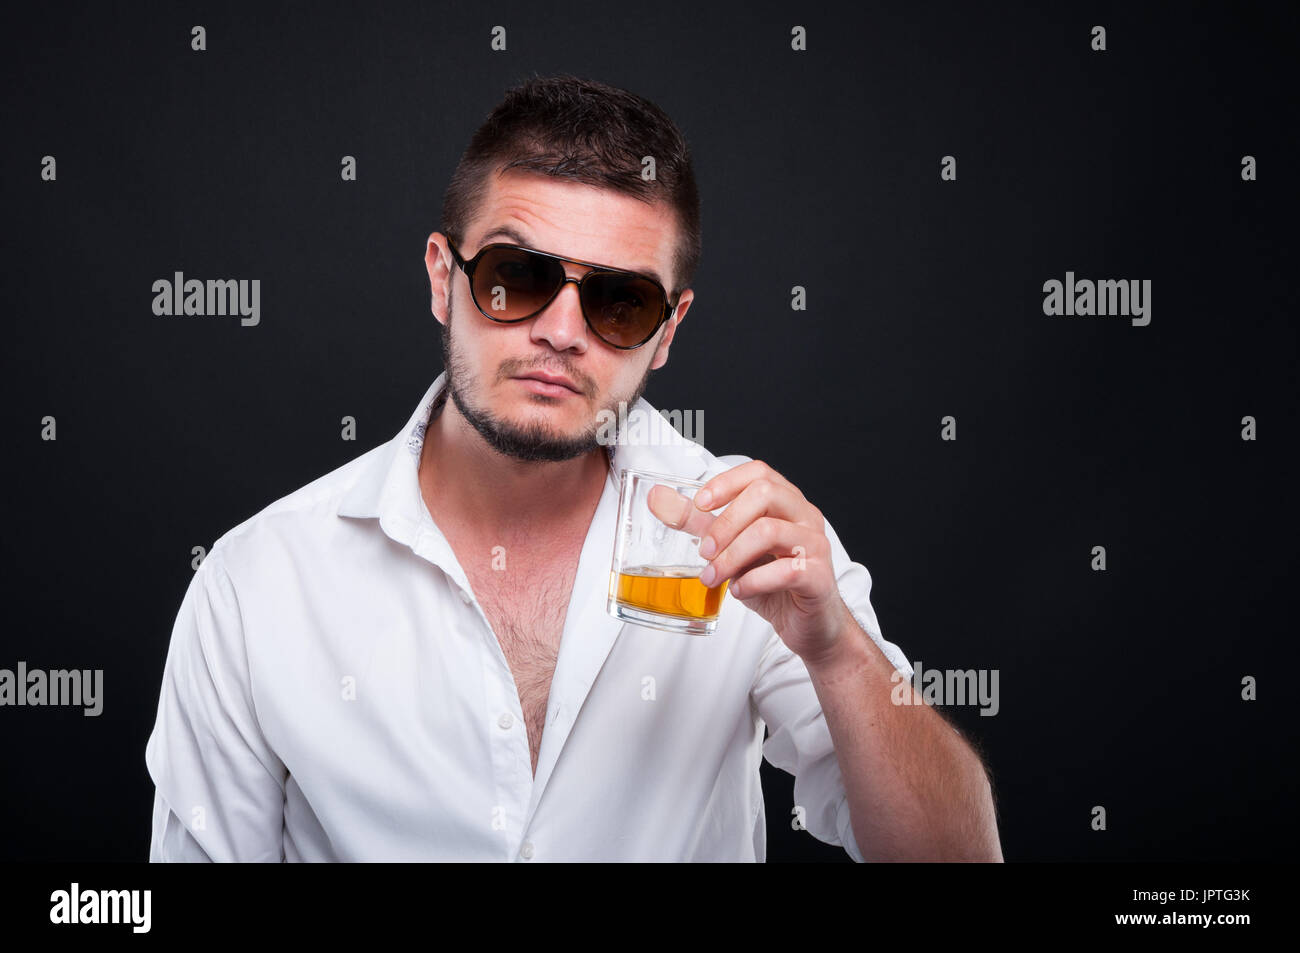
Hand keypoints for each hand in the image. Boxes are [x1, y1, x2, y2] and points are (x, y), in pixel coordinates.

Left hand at [646, 460, 852, 665]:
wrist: (807, 625)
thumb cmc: (772, 583)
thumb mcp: (730, 550)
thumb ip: (697, 523)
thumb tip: (657, 498)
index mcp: (786, 503)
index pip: (758, 472)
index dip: (725, 483)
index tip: (699, 504)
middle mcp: (805, 517)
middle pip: (765, 493)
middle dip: (725, 522)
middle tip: (703, 550)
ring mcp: (815, 545)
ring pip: (770, 531)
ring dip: (732, 555)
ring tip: (712, 577)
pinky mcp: (819, 577)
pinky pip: (786, 570)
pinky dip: (753, 582)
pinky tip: (739, 591)